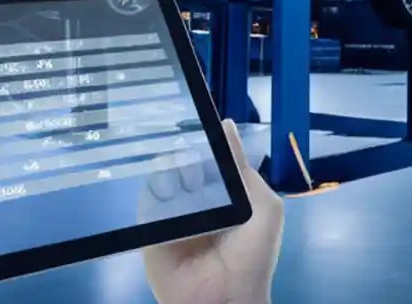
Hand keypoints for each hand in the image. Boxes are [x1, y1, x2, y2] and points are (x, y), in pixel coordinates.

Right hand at [143, 120, 283, 303]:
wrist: (226, 299)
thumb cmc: (252, 255)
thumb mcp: (264, 207)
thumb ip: (244, 169)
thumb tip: (227, 125)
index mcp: (224, 192)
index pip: (208, 157)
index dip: (204, 143)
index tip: (199, 125)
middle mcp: (197, 199)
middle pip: (182, 163)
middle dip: (186, 158)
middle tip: (194, 168)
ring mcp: (173, 213)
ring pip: (163, 177)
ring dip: (172, 174)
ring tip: (186, 189)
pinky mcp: (152, 229)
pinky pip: (148, 202)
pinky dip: (155, 193)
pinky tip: (170, 198)